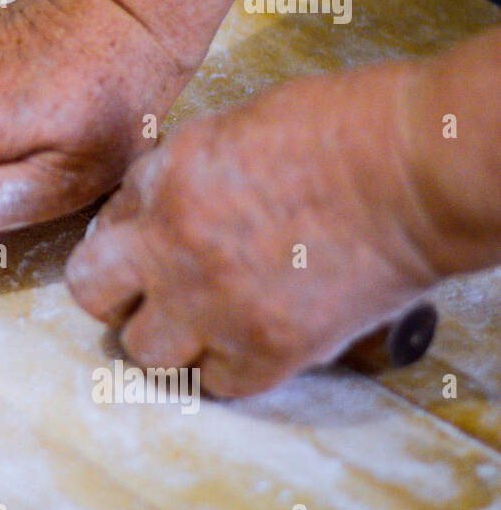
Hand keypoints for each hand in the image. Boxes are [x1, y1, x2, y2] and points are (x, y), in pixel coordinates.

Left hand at [64, 62, 441, 396]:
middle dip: (119, 292)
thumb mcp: (229, 126)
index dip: (121, 241)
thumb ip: (176, 173)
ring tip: (206, 319)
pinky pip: (220, 383)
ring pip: (147, 351)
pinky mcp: (270, 349)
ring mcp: (216, 306)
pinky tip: (252, 339)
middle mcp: (173, 249)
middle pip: (94, 296)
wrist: (415, 172)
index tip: (141, 248)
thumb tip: (149, 206)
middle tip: (152, 290)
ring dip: (170, 337)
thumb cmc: (342, 129)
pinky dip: (231, 367)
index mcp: (163, 184)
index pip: (100, 229)